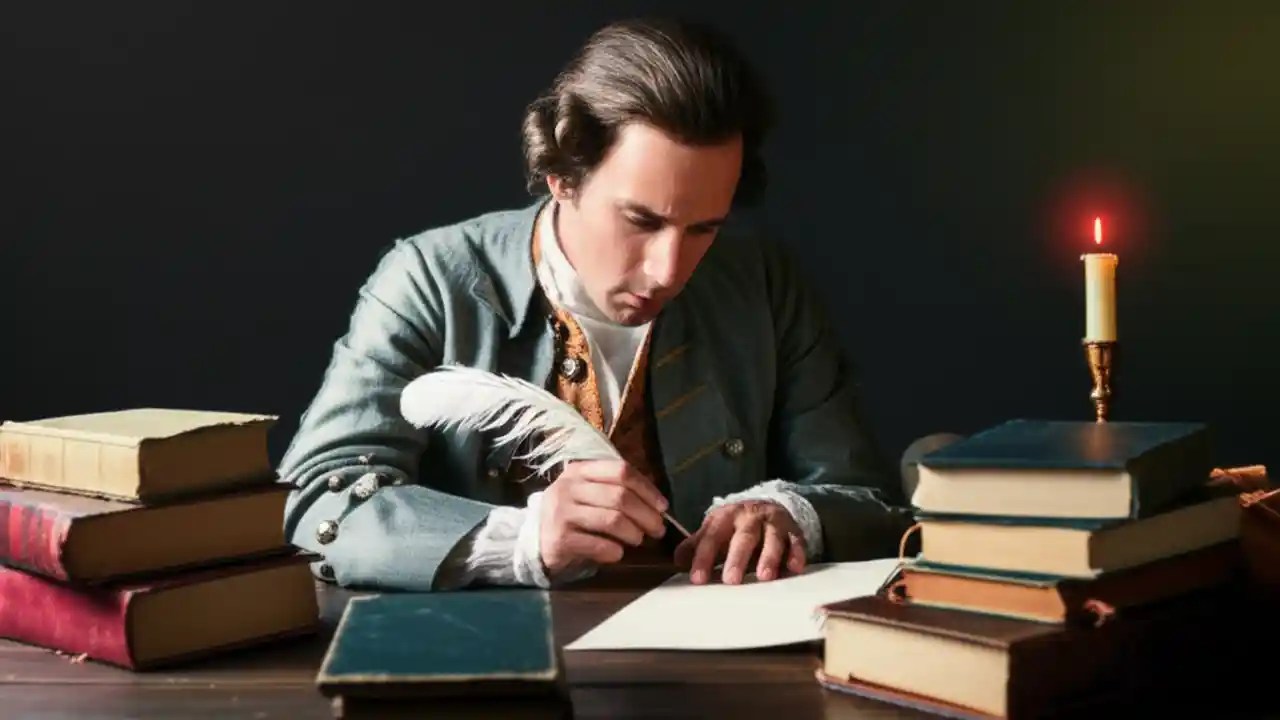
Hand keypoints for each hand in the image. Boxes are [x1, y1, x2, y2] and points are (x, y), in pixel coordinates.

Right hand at [539, 460, 667, 576]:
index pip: (621, 471)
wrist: (536, 540)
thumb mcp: (588, 493)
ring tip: (638, 540)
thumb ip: (617, 492)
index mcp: (580, 470)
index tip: (662, 506)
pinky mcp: (560, 539)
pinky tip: (617, 553)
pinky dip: (615, 551)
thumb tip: (658, 506)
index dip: (647, 488)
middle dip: (646, 515)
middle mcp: (569, 487)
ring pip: (612, 520)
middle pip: (620, 496)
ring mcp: (562, 512)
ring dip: (633, 533)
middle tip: (658, 529)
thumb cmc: (572, 515)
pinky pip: (598, 545)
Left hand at [674, 500, 806, 584]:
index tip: (697, 579)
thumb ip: (695, 546)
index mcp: (725, 518)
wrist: (766, 506)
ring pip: (772, 538)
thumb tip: (677, 562)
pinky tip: (794, 568)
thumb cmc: (734, 527)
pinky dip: (797, 554)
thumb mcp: (713, 531)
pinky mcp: (793, 530)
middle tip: (731, 580)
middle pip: (744, 537)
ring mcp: (773, 523)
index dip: (704, 558)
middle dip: (737, 558)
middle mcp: (749, 517)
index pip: (712, 537)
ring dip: (769, 557)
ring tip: (764, 577)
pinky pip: (797, 541)